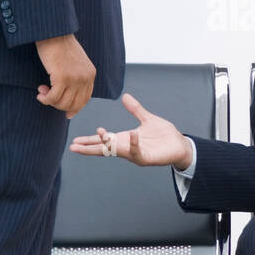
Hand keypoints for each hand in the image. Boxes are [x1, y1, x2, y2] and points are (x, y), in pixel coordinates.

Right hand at [35, 34, 95, 116]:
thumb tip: (69, 99)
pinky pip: (52, 98)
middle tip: (47, 97)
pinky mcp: (62, 77)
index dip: (75, 109)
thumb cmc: (60, 46)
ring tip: (42, 92)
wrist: (53, 32)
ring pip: (62, 103)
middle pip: (73, 105)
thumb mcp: (74, 63)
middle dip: (59, 105)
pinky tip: (39, 91)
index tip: (66, 113)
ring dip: (50, 101)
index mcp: (90, 74)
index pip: (85, 99)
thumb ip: (75, 77)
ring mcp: (75, 78)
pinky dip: (45, 98)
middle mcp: (85, 78)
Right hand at [69, 92, 193, 166]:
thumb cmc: (164, 135)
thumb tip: (125, 97)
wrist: (180, 145)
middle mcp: (127, 148)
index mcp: (125, 139)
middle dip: (89, 148)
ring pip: (118, 151)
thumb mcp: (147, 119)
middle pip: (104, 149)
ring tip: (99, 133)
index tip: (76, 141)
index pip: (104, 140)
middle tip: (74, 147)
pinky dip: (133, 144)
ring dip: (108, 144)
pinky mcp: (146, 158)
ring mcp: (136, 154)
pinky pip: (137, 152)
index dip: (90, 140)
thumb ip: (136, 109)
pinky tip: (130, 136)